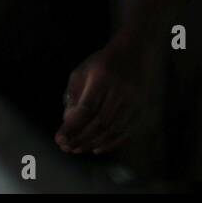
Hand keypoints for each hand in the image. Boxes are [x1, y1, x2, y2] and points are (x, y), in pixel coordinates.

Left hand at [55, 36, 161, 154]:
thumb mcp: (82, 72)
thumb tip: (67, 121)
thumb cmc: (101, 63)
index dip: (72, 126)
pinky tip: (97, 149)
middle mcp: (121, 91)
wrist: (134, 53)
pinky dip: (112, 143)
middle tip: (66, 147)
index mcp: (102, 78)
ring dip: (93, 143)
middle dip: (80, 138)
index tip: (59, 138)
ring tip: (77, 149)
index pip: (86, 109)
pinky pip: (127, 131)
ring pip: (113, 129)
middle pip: (99, 122)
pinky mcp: (142, 109)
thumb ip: (74, 95)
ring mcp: (134, 101)